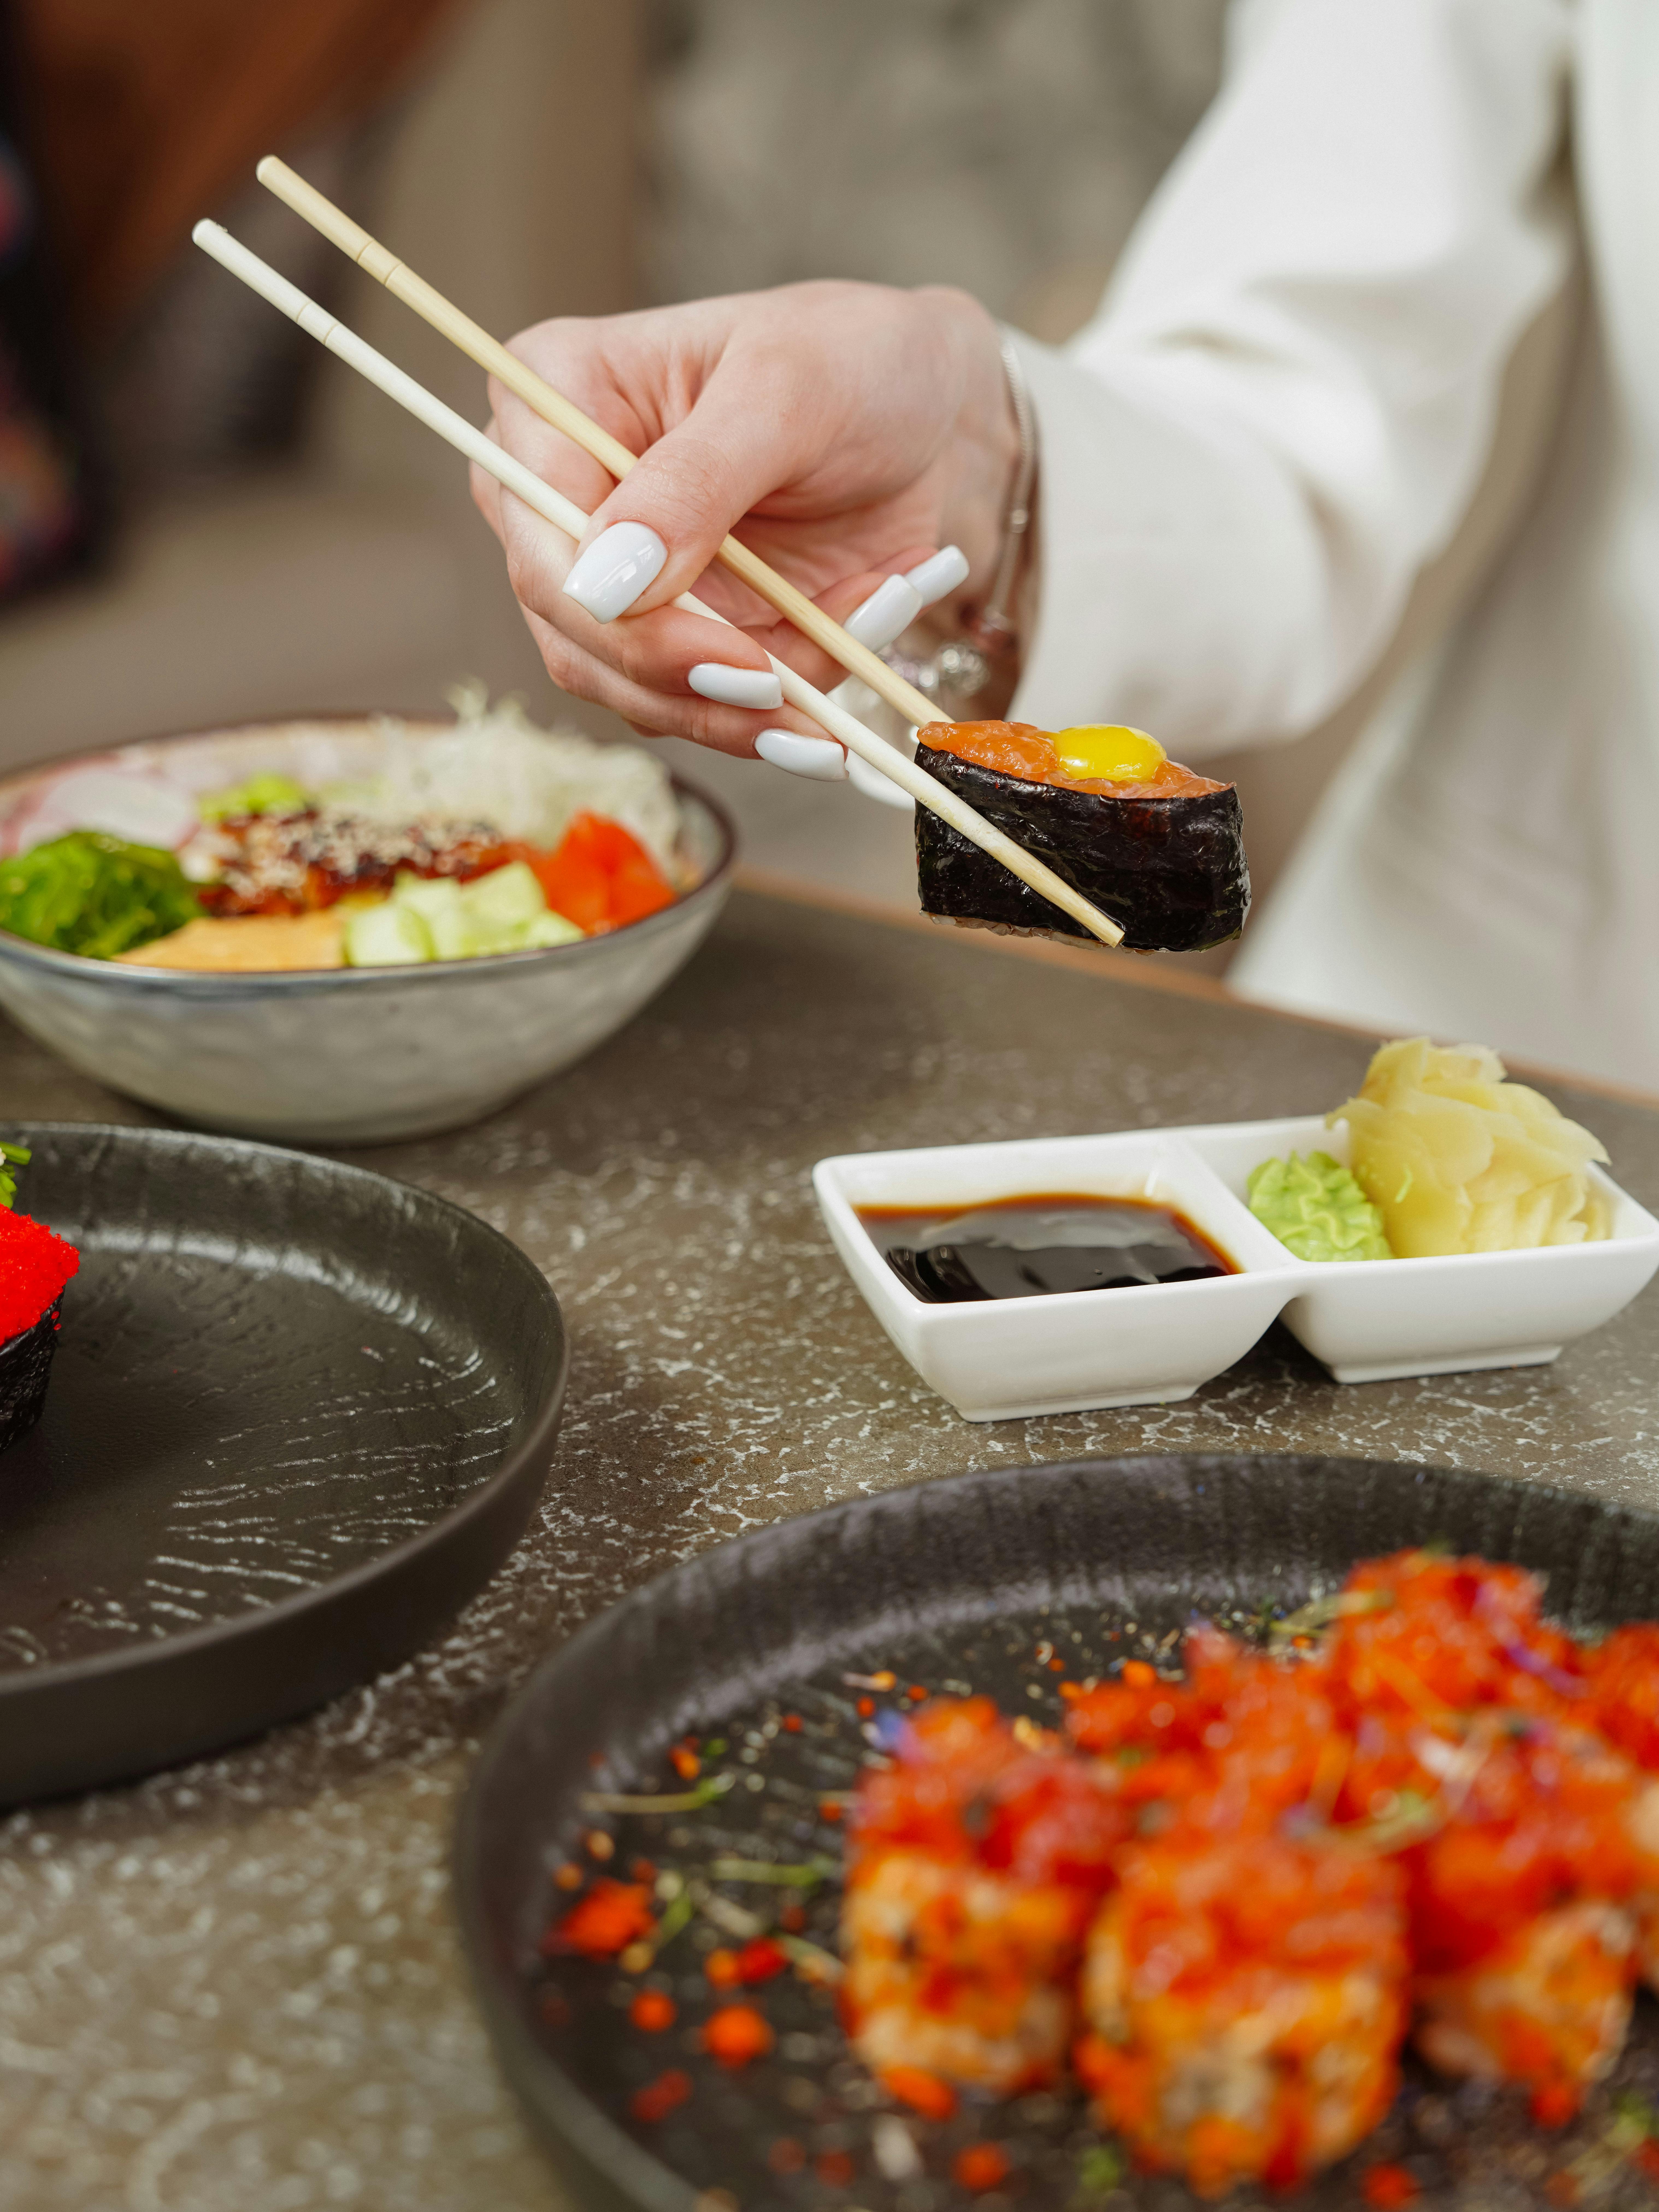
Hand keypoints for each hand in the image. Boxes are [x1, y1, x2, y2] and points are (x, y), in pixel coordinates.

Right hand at [469, 281, 1015, 760]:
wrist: (933, 416)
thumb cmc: (855, 361)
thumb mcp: (785, 392)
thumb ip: (692, 481)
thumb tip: (604, 580)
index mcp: (553, 401)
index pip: (545, 541)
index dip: (619, 619)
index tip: (727, 657)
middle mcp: (563, 500)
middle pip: (578, 635)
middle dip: (694, 682)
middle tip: (793, 693)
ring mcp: (618, 580)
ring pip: (640, 691)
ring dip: (754, 700)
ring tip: (855, 643)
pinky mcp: (680, 634)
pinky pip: (705, 706)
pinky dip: (787, 702)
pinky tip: (856, 645)